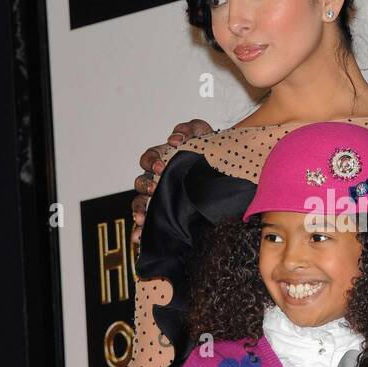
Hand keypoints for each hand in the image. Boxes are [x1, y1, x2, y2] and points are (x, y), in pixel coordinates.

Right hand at [131, 119, 212, 243]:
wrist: (228, 169)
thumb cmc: (210, 150)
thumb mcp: (203, 134)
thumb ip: (190, 128)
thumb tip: (174, 138)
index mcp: (163, 159)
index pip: (148, 159)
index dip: (151, 162)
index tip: (160, 167)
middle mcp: (158, 179)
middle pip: (141, 182)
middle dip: (145, 187)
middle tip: (154, 190)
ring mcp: (161, 198)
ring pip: (140, 204)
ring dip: (139, 211)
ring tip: (142, 219)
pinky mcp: (167, 214)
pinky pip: (149, 224)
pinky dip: (140, 231)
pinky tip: (139, 238)